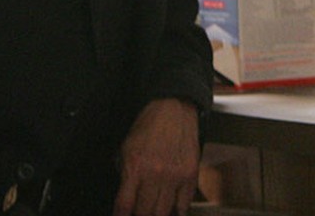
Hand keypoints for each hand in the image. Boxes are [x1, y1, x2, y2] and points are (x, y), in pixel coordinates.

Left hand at [115, 98, 200, 215]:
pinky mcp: (191, 174)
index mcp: (135, 167)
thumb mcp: (126, 149)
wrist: (173, 109)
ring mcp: (175, 176)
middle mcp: (156, 174)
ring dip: (156, 215)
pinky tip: (171, 210)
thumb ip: (124, 175)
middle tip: (138, 213)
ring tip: (152, 212)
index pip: (124, 205)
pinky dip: (177, 211)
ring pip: (164, 212)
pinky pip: (184, 204)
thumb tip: (124, 199)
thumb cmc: (148, 127)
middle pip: (145, 213)